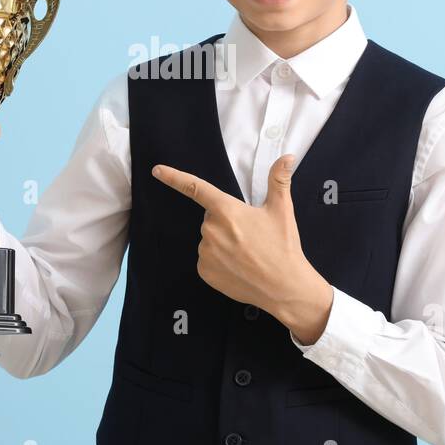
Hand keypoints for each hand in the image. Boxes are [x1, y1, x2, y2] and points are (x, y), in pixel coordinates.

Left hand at [151, 154, 333, 342]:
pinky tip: (238, 267)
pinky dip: (219, 261)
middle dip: (227, 223)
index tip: (157, 170)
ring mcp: (206, 252)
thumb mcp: (282, 210)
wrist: (284, 287)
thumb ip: (278, 180)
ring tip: (247, 253)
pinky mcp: (204, 271)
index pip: (195, 188)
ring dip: (223, 243)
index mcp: (226, 210)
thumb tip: (288, 157)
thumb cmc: (283, 246)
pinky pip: (207, 259)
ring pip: (209, 240)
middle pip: (211, 218)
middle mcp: (211, 230)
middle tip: (250, 235)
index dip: (174, 177)